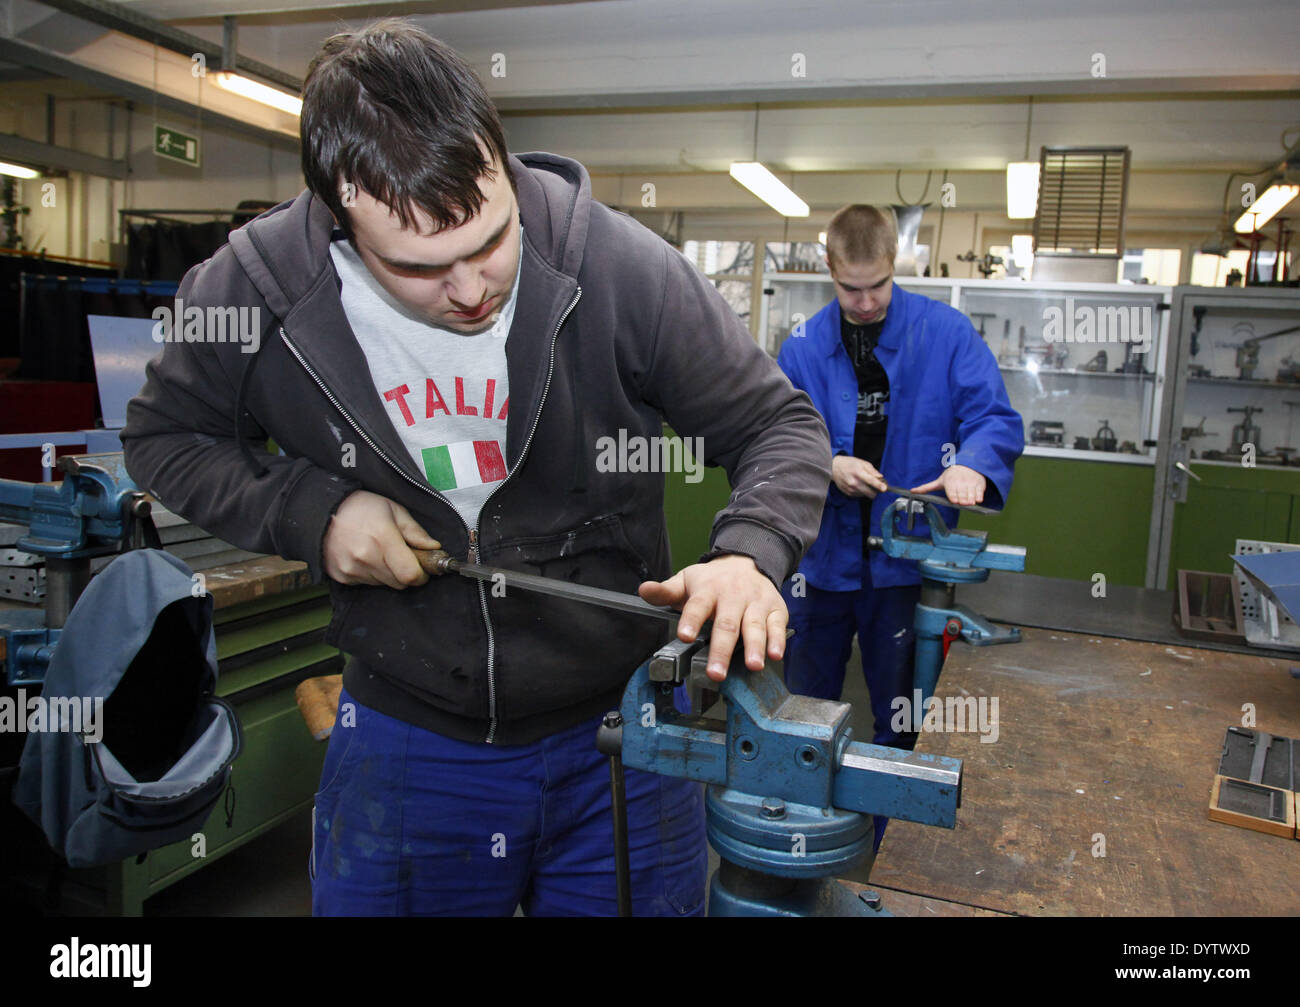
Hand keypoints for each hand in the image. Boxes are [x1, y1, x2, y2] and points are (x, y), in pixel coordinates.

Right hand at [323, 490, 440, 588]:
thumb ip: (415, 531)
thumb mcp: (393, 509)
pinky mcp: (342, 577)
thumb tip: (433, 547)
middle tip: (401, 555)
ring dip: (388, 573)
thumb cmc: (359, 507)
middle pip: (399, 583)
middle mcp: (366, 558)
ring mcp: (352, 569)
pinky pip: (367, 583)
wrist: (322, 511)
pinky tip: (365, 556)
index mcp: (383, 538)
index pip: (410, 575)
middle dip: (406, 572)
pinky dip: (372, 574)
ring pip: (384, 584)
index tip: (423, 568)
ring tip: (379, 551)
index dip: (421, 575)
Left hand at [638, 555, 786, 681]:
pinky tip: (775, 655)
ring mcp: (756, 602)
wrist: (747, 562)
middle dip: (722, 649)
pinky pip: (777, 625)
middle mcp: (733, 596)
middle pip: (727, 623)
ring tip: (753, 666)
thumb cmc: (712, 580)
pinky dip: (778, 640)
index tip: (685, 636)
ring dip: (754, 646)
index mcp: (708, 590)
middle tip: (716, 672)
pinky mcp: (775, 609)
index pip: (698, 605)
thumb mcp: (686, 580)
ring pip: (754, 626)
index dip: (691, 620)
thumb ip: (665, 591)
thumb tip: (644, 590)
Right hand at [831, 455, 887, 497]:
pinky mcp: (848, 493)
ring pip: (866, 495)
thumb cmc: (849, 464)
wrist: (833, 468)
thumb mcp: (861, 462)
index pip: (871, 480)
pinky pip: (860, 496)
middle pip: (870, 493)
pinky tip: (858, 485)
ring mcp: (850, 489)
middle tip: (876, 485)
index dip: (879, 485)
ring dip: (868, 491)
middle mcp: (854, 482)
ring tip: (864, 483)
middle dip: (876, 491)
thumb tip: (880, 477)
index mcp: (858, 472)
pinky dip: (862, 492)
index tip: (884, 488)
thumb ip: (872, 470)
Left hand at [911, 464, 986, 506]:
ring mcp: (971, 482)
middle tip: (963, 502)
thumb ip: (926, 488)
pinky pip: (980, 494)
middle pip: (962, 497)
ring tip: (969, 501)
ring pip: (971, 496)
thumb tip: (912, 492)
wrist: (967, 465)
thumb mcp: (939, 481)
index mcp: (950, 482)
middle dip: (963, 501)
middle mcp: (960, 482)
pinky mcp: (980, 483)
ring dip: (971, 500)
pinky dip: (978, 498)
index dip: (954, 498)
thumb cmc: (951, 476)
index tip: (955, 501)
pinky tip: (975, 498)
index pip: (953, 494)